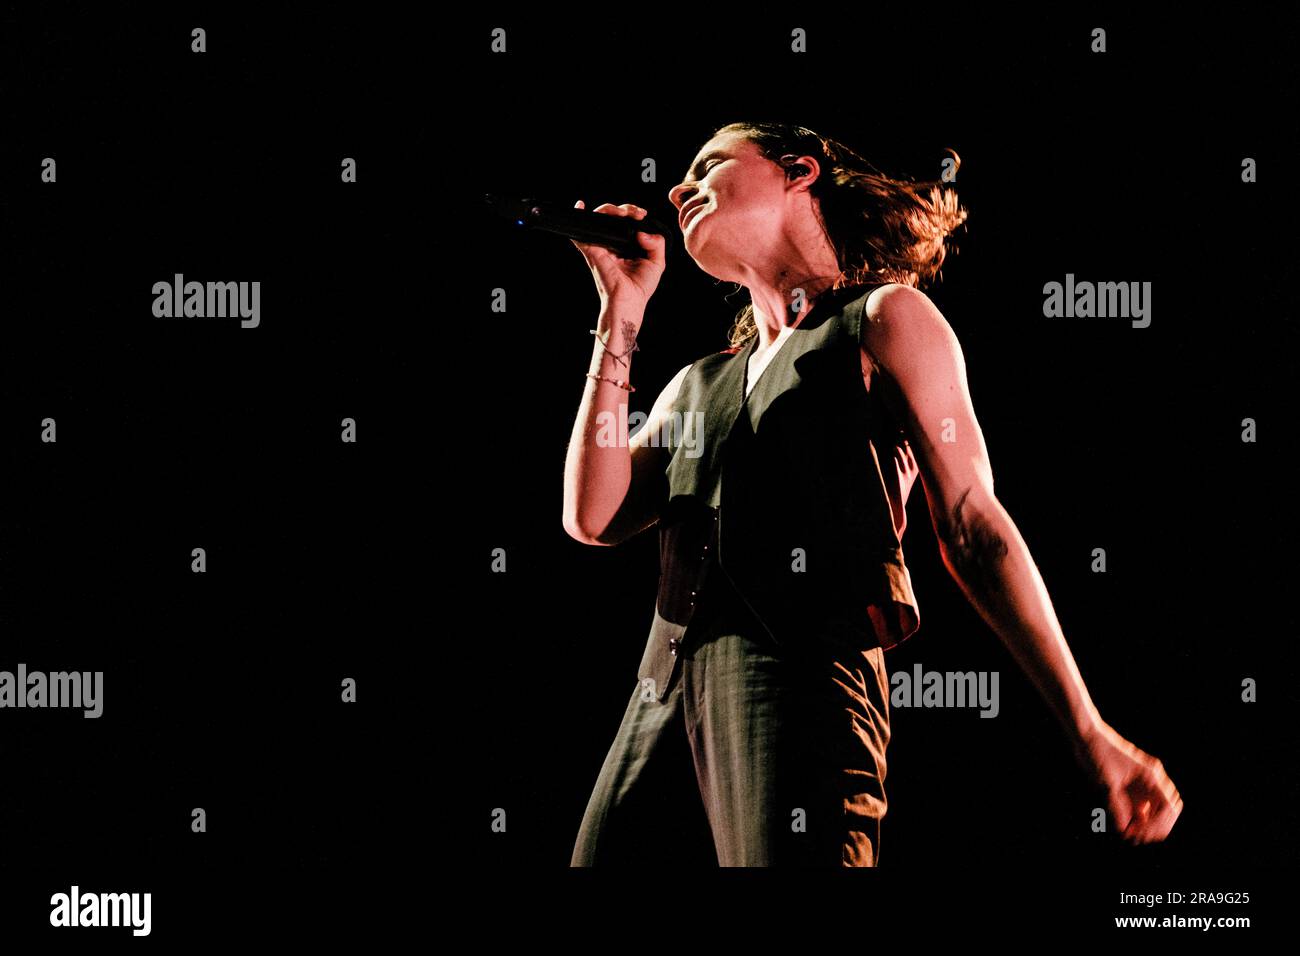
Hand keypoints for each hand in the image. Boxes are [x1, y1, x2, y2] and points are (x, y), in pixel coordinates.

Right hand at [570, 201, 665, 306]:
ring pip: (600, 218)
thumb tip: (642, 231)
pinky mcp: (592, 250)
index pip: (628, 221)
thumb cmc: (640, 287)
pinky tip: (580, 206)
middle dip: (625, 208)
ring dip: (610, 209)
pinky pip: (581, 233)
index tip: (643, 215)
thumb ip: (657, 244)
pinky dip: (580, 217)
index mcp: (627, 245)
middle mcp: (613, 243)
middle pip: (614, 216)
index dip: (634, 213)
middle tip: (636, 214)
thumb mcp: (657, 262)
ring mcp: (602, 246)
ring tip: (622, 213)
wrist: (629, 301)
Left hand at [1075, 720, 1183, 844]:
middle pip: (1167, 811)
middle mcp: (1151, 781)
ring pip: (1153, 811)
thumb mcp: (1106, 782)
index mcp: (1152, 777)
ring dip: (1144, 825)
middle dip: (1154, 827)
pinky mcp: (1131, 787)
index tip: (1140, 834)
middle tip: (1135, 837)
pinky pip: (1139, 808)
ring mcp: (1142, 784)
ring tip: (1127, 834)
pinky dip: (1134, 818)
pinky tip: (1123, 826)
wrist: (1086, 737)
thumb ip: (1117, 806)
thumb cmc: (1098, 754)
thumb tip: (1125, 830)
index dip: (1158, 825)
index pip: (1169, 808)